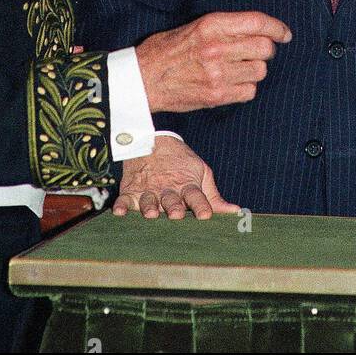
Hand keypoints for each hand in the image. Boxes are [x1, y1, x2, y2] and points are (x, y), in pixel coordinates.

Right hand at [113, 136, 238, 219]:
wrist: (152, 139)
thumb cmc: (180, 162)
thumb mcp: (200, 173)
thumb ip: (214, 196)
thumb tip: (236, 212)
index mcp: (186, 185)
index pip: (196, 196)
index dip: (201, 205)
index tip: (206, 215)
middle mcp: (167, 189)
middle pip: (171, 199)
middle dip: (173, 207)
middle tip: (175, 214)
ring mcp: (148, 190)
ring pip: (148, 200)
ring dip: (149, 207)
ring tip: (150, 214)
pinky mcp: (131, 190)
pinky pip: (124, 199)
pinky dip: (121, 205)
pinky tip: (119, 212)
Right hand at [137, 10, 290, 113]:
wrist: (143, 79)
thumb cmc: (166, 50)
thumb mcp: (194, 26)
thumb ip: (224, 27)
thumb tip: (257, 30)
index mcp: (211, 25)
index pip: (257, 22)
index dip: (276, 27)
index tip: (284, 33)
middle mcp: (217, 48)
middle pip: (264, 48)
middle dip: (265, 50)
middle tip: (254, 52)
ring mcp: (218, 74)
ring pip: (260, 71)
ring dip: (254, 69)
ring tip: (238, 68)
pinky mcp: (217, 95)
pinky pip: (250, 91)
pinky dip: (246, 87)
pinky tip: (232, 83)